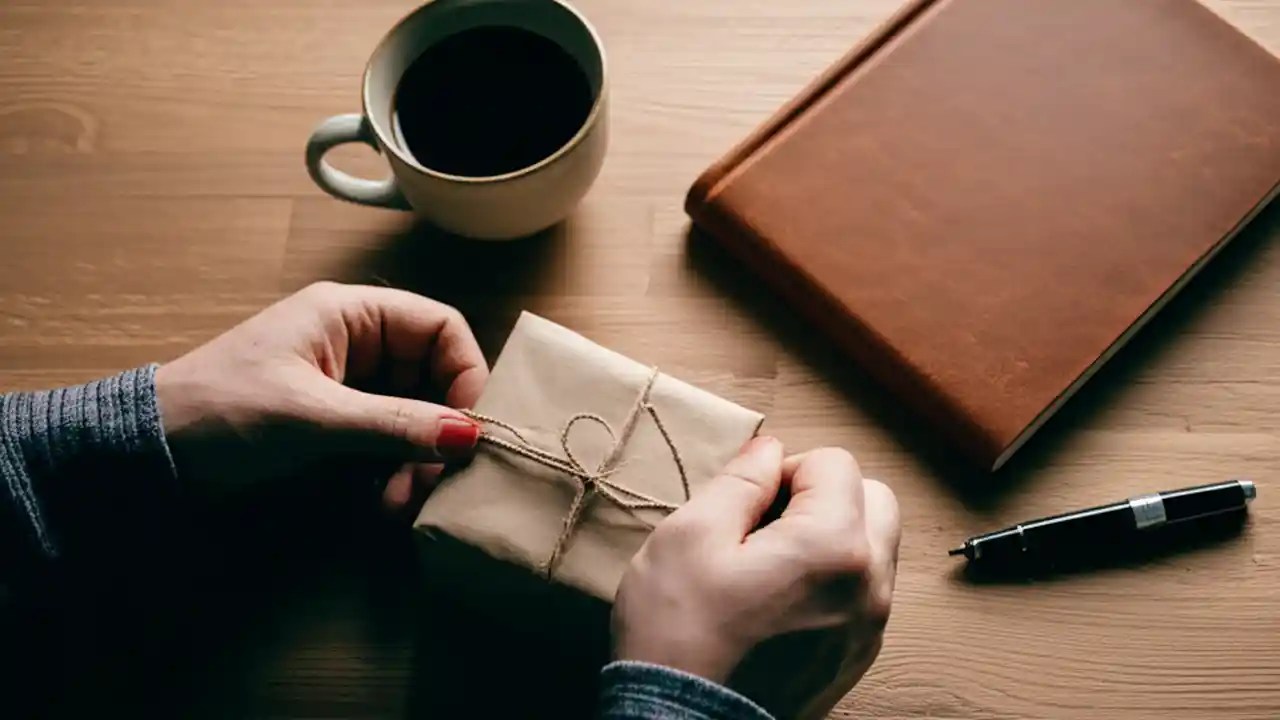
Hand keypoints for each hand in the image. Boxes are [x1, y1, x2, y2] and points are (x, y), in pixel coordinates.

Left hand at [155, 282, 487, 512]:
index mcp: (350, 315)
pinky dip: (394, 473)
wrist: (147, 453)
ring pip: (414, 418)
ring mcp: (347, 387)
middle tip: (437, 479)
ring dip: (418, 461)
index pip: (440, 328)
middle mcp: (356, 344)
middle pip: (433, 378)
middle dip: (440, 430)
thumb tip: (468, 434)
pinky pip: (388, 444)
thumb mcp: (312, 417)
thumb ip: (393, 424)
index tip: (470, 427)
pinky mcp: (336, 427)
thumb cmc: (222, 411)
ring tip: (403, 502)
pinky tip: (384, 504)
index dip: (466, 372)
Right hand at [612, 438, 899, 692]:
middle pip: (874, 499)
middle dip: (824, 495)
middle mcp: (870, 585)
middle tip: (765, 522)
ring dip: (832, 536)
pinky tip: (779, 601)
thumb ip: (739, 481)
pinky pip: (864, 593)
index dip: (784, 468)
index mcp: (835, 545)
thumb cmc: (678, 635)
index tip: (746, 502)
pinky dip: (834, 579)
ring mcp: (869, 628)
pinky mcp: (856, 658)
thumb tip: (769, 451)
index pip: (835, 463)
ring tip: (770, 564)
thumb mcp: (688, 536)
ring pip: (874, 547)